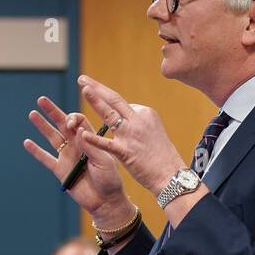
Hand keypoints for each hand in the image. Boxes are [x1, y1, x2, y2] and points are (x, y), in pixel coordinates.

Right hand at [22, 95, 130, 224]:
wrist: (105, 201)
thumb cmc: (109, 180)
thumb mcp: (103, 161)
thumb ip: (90, 146)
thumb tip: (78, 130)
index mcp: (90, 140)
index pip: (79, 122)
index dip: (73, 118)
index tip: (70, 122)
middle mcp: (77, 146)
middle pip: (62, 125)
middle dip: (53, 112)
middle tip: (42, 100)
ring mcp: (67, 157)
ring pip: (52, 138)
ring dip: (42, 126)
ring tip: (33, 114)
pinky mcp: (60, 170)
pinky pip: (46, 159)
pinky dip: (36, 151)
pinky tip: (27, 142)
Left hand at [74, 75, 185, 195]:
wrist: (171, 175)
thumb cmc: (163, 157)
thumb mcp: (155, 131)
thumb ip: (139, 122)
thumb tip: (126, 117)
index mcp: (146, 113)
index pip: (123, 105)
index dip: (110, 106)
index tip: (104, 108)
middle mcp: (138, 120)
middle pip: (114, 99)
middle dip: (97, 88)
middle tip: (82, 79)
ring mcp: (131, 135)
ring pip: (109, 114)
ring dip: (95, 100)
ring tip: (83, 88)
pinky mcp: (125, 152)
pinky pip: (106, 143)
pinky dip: (93, 139)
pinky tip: (82, 133)